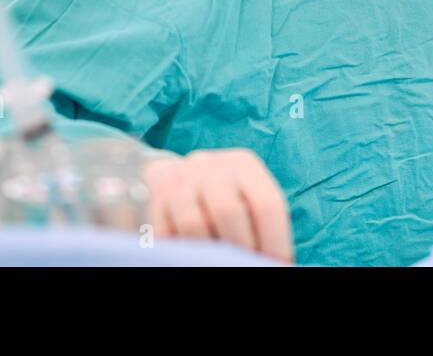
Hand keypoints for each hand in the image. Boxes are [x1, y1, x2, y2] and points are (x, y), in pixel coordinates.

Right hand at [143, 148, 293, 262]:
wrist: (173, 175)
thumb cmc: (224, 194)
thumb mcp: (246, 195)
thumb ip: (261, 220)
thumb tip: (277, 261)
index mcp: (244, 165)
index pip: (266, 204)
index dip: (275, 241)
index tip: (276, 265)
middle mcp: (211, 167)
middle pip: (228, 212)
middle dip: (240, 249)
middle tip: (244, 266)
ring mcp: (180, 181)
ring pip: (194, 225)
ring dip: (209, 253)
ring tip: (218, 263)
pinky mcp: (155, 200)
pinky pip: (168, 235)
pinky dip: (183, 253)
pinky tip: (193, 258)